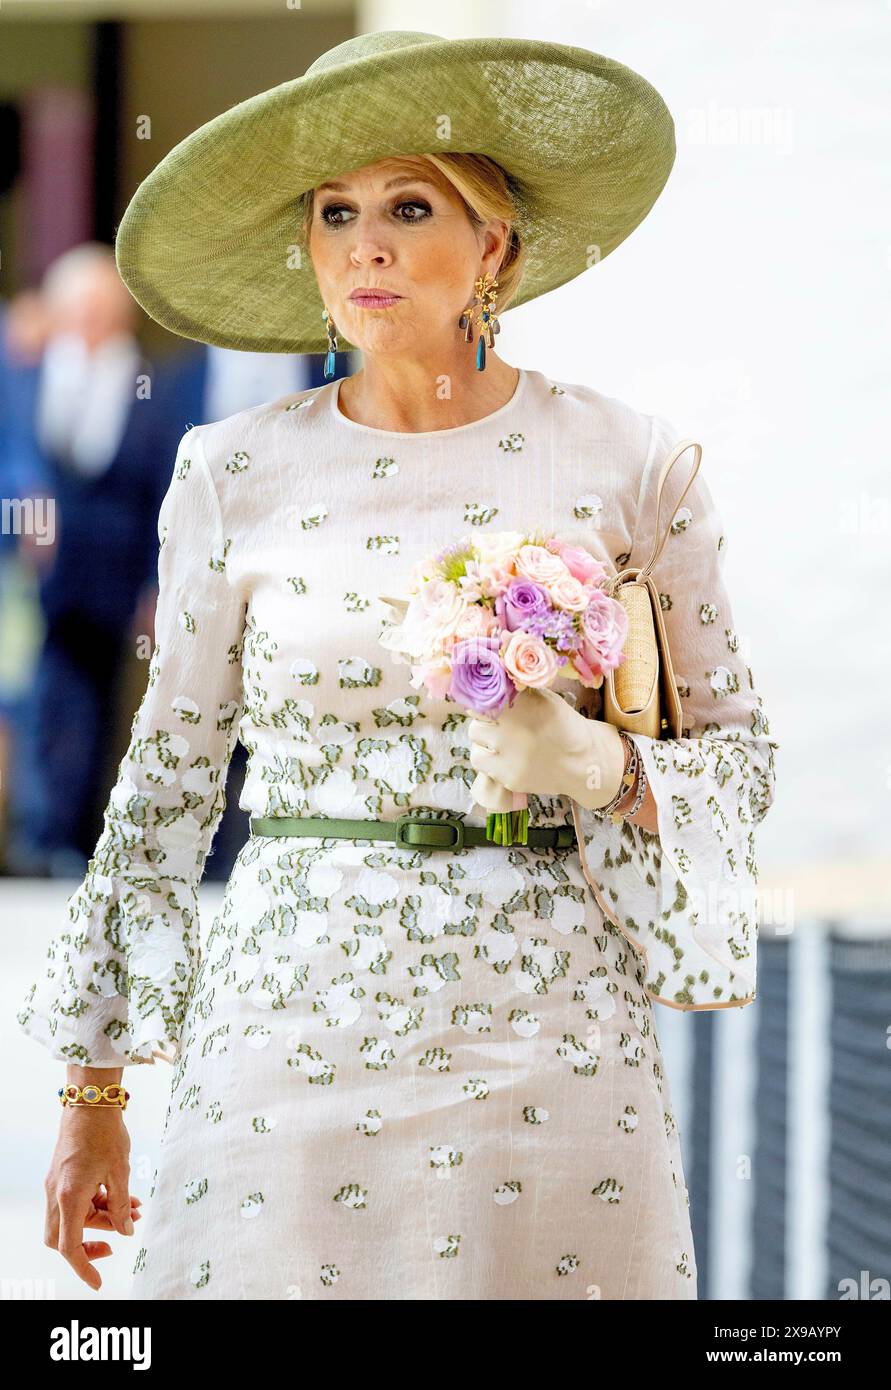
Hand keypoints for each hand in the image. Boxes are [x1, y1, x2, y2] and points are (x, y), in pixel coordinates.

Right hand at [44, 1097, 140, 1290]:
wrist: (90, 1101)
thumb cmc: (105, 1132)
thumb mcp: (119, 1172)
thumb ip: (120, 1206)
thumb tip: (126, 1231)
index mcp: (69, 1196)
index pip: (69, 1246)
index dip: (84, 1267)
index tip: (98, 1281)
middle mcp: (56, 1194)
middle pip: (63, 1236)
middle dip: (89, 1244)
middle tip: (115, 1244)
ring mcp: (56, 1184)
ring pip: (73, 1217)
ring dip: (100, 1219)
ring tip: (133, 1209)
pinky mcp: (62, 1175)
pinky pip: (75, 1200)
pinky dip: (96, 1203)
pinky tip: (123, 1196)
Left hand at [468, 686, 627, 811]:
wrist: (584, 762)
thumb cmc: (562, 726)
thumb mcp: (547, 699)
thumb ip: (520, 691)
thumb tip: (490, 678)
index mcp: (527, 704)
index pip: (488, 693)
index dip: (486, 696)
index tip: (489, 701)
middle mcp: (516, 727)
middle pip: (477, 713)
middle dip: (485, 715)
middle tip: (497, 721)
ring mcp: (510, 753)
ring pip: (475, 734)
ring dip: (483, 735)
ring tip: (499, 739)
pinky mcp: (508, 775)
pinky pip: (478, 759)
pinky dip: (485, 756)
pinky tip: (499, 755)